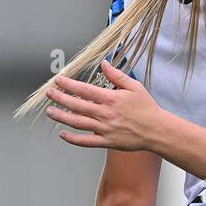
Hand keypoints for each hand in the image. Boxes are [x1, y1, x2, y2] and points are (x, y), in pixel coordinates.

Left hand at [46, 60, 169, 153]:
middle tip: (49, 94)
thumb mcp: (135, 87)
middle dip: (60, 98)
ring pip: (77, 122)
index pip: (84, 90)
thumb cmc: (147, 108)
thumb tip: (104, 64)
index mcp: (111, 99)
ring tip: (50, 111)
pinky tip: (63, 134)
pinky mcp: (106, 141)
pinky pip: (85, 141)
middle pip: (76, 105)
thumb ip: (117, 75)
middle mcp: (105, 114)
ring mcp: (104, 129)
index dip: (68, 85)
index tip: (58, 80)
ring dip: (61, 117)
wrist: (156, 130)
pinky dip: (72, 139)